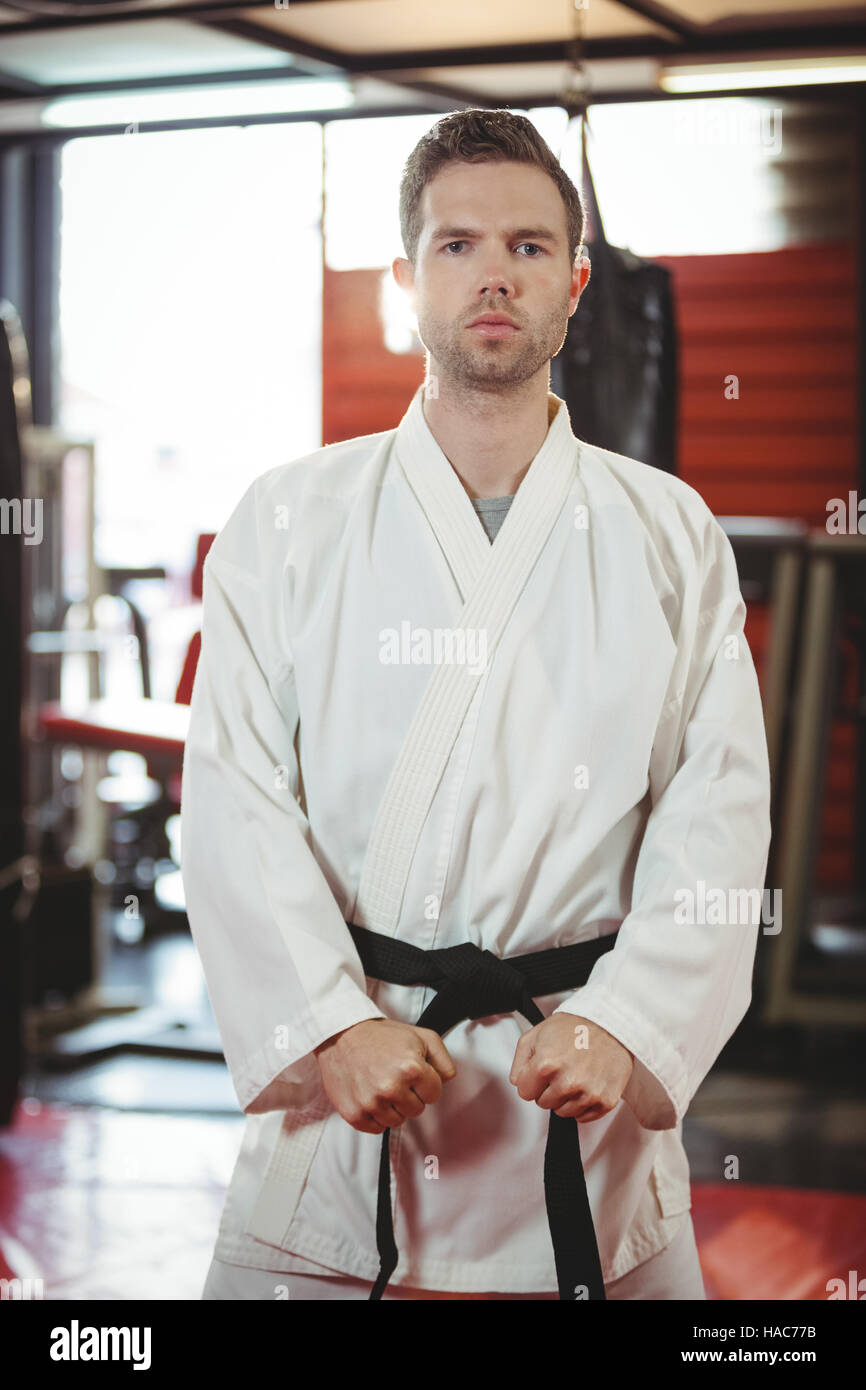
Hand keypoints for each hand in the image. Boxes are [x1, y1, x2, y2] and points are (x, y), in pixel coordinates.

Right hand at [314, 1018, 455, 1134]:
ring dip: (393, 1107)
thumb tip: (446, 1081)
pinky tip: (370, 1095)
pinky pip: (377, 1128)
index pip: (434, 1095)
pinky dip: (376, 1116)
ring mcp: (371, 1103)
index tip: (413, 1073)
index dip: (425, 1083)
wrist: (341, 1036)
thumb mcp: (421, 1036)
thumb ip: (443, 1060)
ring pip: (398, 1121)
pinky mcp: (355, 1114)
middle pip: (417, 1110)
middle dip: (410, 1095)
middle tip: (394, 1076)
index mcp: (411, 1068)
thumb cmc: (381, 1036)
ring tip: (381, 1084)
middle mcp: (391, 1088)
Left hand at [509, 1013, 633, 1121]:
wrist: (608, 1023)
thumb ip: (519, 1062)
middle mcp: (567, 1082)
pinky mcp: (605, 1100)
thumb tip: (518, 1083)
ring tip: (575, 1075)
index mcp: (546, 1065)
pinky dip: (583, 1105)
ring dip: (566, 1098)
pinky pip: (584, 1117)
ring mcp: (588, 1093)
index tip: (541, 1072)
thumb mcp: (535, 1034)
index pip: (525, 1093)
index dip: (532, 1081)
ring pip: (563, 1112)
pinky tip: (586, 1084)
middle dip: (549, 1089)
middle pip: (544, 1104)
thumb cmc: (574, 1027)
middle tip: (561, 1069)